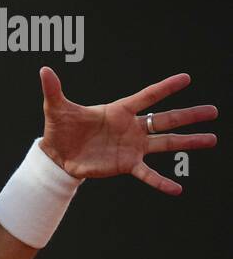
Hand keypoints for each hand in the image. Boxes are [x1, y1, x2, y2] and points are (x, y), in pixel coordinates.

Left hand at [38, 66, 217, 194]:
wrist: (57, 155)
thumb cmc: (60, 128)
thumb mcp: (56, 108)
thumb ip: (53, 89)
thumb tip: (44, 69)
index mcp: (118, 110)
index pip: (147, 96)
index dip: (165, 88)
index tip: (186, 78)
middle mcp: (131, 127)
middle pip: (165, 119)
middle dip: (189, 115)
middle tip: (213, 111)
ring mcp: (132, 147)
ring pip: (165, 143)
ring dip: (188, 142)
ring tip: (212, 139)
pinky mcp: (126, 164)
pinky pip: (147, 173)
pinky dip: (161, 182)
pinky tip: (177, 189)